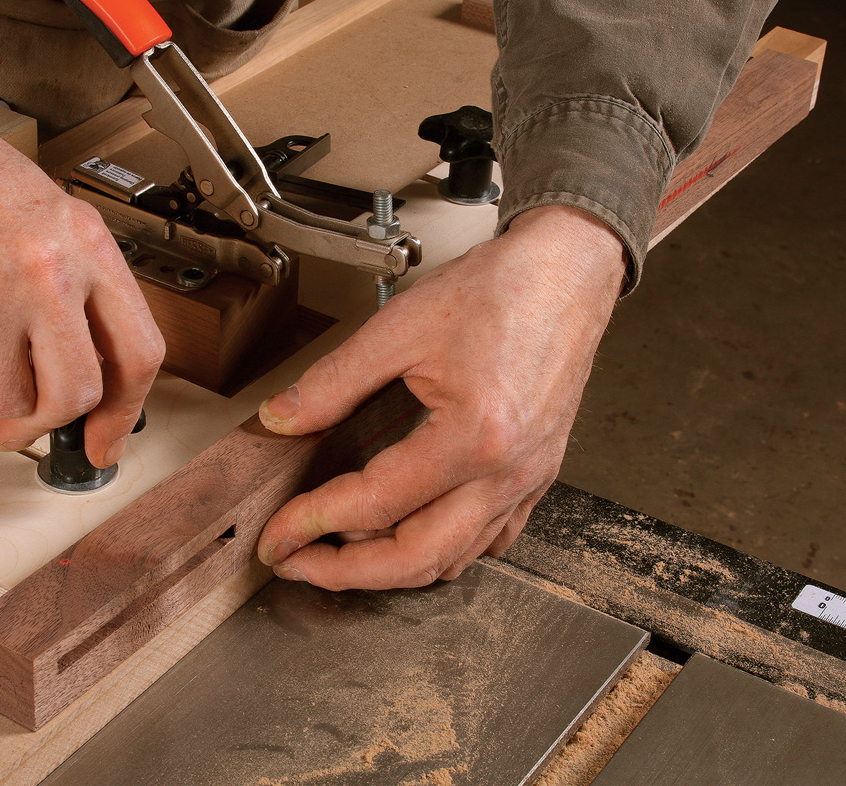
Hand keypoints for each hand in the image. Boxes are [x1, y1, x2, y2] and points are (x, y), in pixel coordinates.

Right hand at [0, 113, 164, 465]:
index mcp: (89, 248)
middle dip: (50, 419)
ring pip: (8, 400)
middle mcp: (47, 274)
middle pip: (76, 392)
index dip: (126, 410)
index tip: (107, 438)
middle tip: (28, 421)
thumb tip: (98, 380)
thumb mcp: (57, 222)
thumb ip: (86, 294)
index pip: (139, 353)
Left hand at [255, 205, 624, 589]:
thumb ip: (333, 382)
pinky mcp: (537, 477)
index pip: (375, 504)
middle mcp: (507, 472)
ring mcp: (527, 481)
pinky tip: (408, 535)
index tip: (277, 533)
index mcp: (473, 435)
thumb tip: (282, 419)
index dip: (313, 523)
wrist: (568, 271)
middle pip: (416, 558)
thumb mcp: (399, 327)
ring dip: (390, 569)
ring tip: (340, 552)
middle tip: (297, 562)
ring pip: (454, 560)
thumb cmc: (503, 290)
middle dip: (345, 574)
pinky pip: (488, 541)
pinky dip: (441, 552)